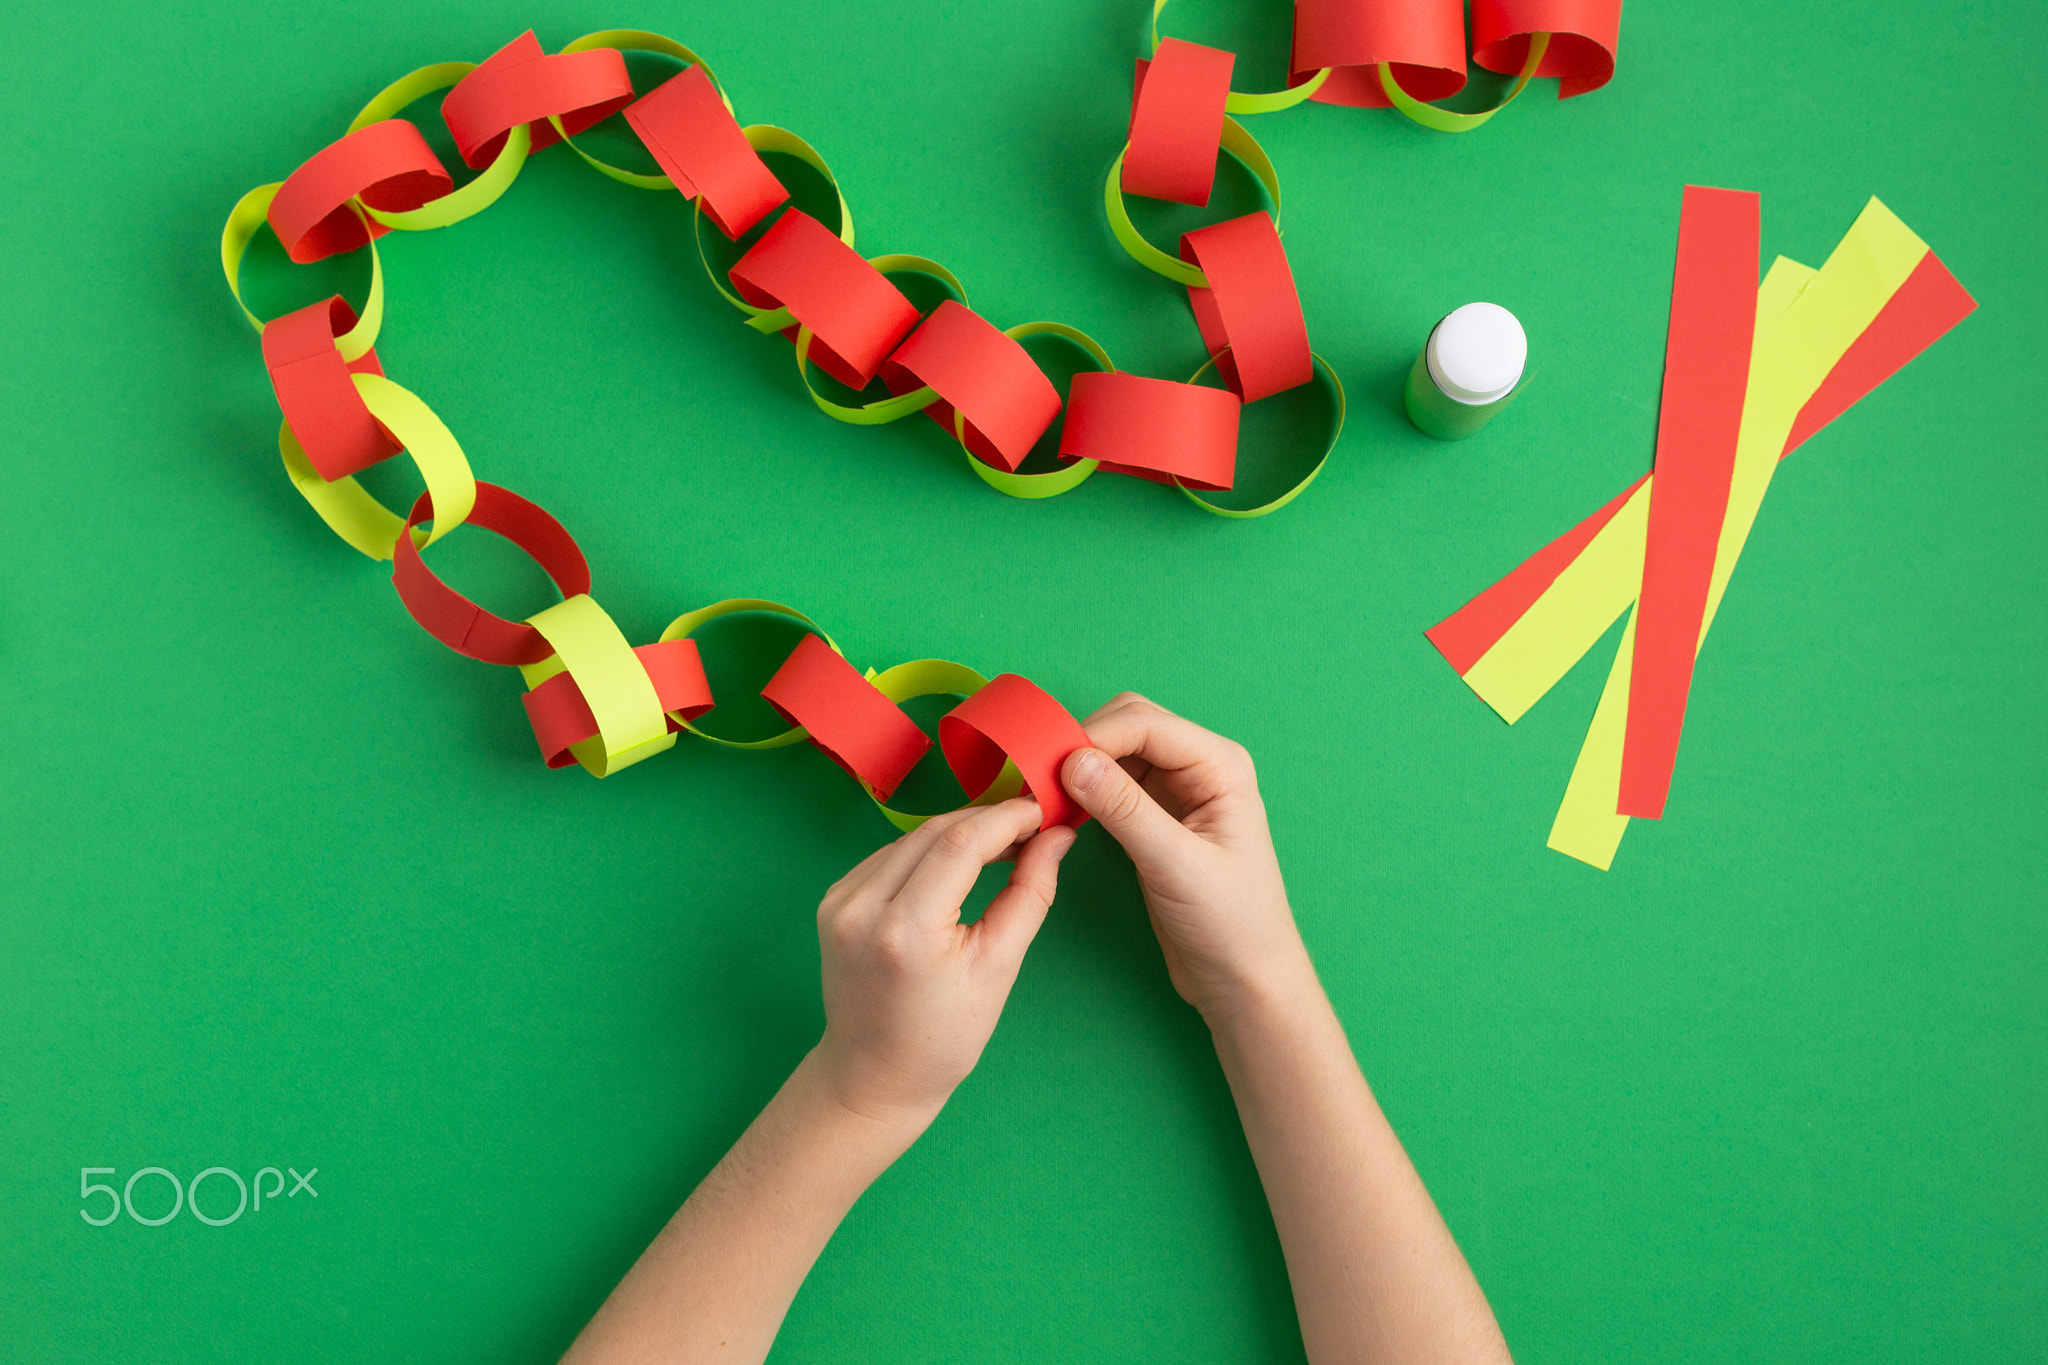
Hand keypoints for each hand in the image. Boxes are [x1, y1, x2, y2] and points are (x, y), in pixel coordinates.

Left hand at [812, 798, 1074, 1128]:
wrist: (872, 1076)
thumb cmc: (942, 1037)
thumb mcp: (999, 969)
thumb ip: (1030, 894)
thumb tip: (1057, 837)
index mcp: (907, 931)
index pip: (961, 842)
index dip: (1008, 818)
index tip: (1044, 812)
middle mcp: (862, 907)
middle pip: (934, 831)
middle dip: (988, 820)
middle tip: (1032, 827)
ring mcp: (839, 902)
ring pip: (910, 837)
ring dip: (959, 832)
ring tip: (1003, 846)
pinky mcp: (832, 900)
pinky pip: (889, 855)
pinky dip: (928, 850)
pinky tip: (957, 865)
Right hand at [1059, 694, 1306, 1020]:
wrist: (1243, 977)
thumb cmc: (1231, 924)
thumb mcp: (1175, 865)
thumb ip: (1125, 810)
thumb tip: (1073, 761)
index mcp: (1220, 765)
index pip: (1144, 724)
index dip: (1092, 738)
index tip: (1046, 767)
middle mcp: (1201, 767)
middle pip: (1129, 723)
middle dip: (1083, 744)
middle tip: (1040, 780)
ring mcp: (1178, 789)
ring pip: (1116, 750)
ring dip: (1080, 765)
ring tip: (1045, 797)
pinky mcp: (1156, 816)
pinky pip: (1112, 782)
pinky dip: (1084, 789)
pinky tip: (1063, 811)